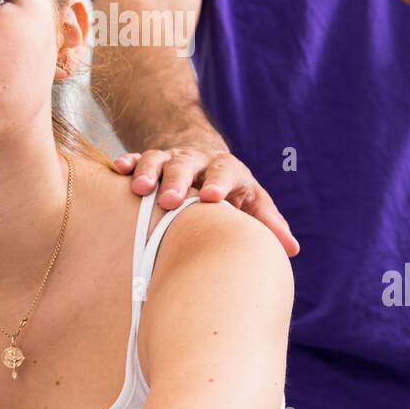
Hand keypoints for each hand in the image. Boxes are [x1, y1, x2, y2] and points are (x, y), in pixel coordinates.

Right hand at [111, 147, 298, 256]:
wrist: (205, 161)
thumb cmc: (233, 192)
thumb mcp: (252, 203)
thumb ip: (268, 222)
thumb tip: (291, 249)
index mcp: (227, 169)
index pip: (224, 172)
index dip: (217, 183)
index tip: (210, 197)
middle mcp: (198, 160)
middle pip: (186, 164)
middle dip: (177, 181)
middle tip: (169, 200)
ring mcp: (171, 159)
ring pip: (158, 159)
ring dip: (148, 171)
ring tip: (139, 188)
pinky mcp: (150, 162)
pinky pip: (136, 159)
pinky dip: (127, 163)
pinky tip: (118, 169)